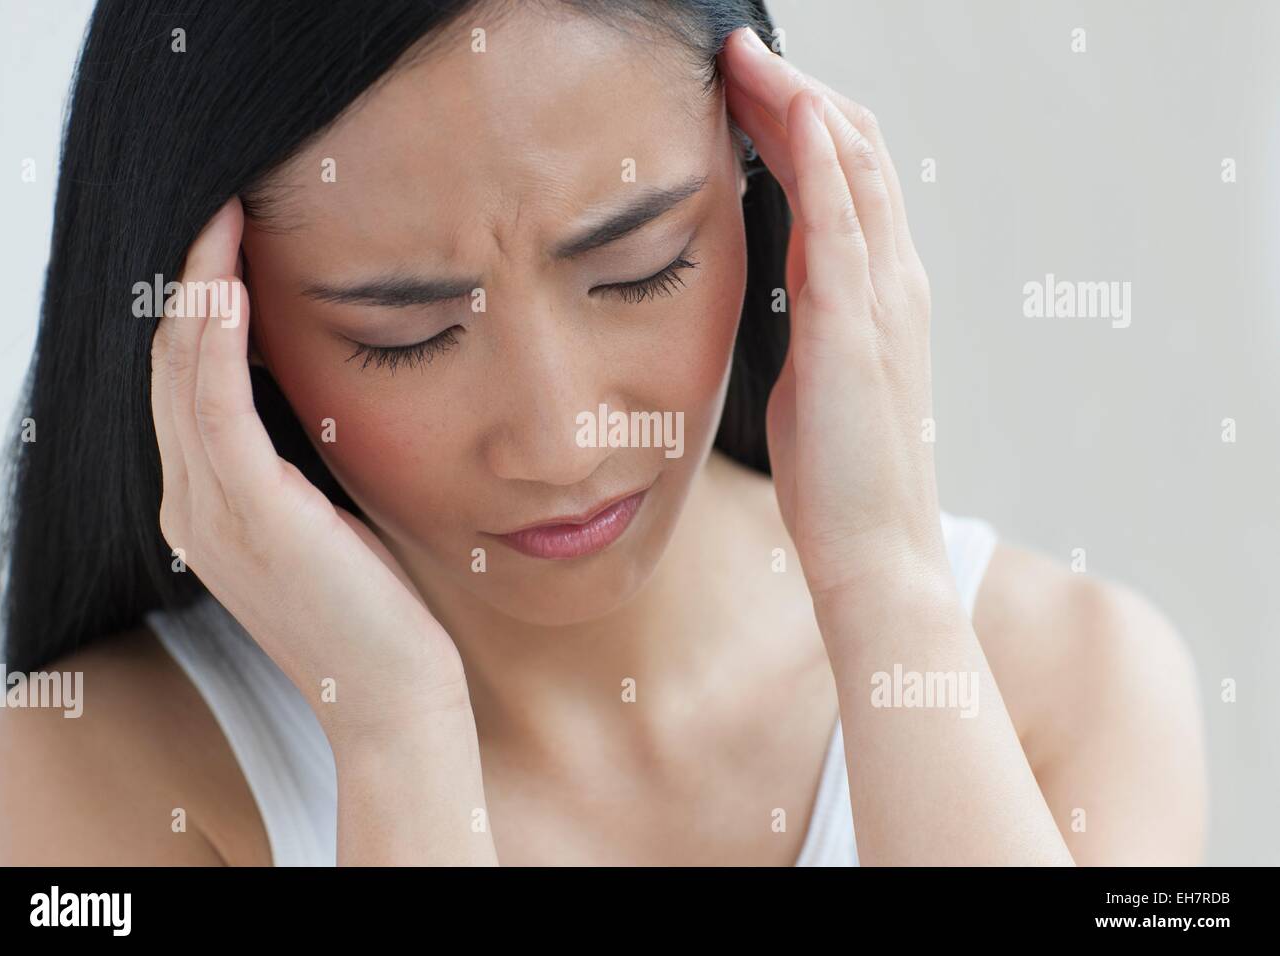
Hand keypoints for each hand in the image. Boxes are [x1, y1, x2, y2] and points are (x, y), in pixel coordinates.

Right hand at [149, 197, 469, 743]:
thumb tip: (328, 390)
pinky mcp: (250, 516)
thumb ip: (307, 462)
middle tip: (224, 202)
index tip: (234, 237)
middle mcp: (191, 507)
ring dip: (198, 284)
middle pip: (169, 365)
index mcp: (210, 508)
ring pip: (180, 372)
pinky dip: (215, 335)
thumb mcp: (333, 520)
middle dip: (192, 277)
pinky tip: (231, 278)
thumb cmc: (382, 609)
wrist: (396, 701)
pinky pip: (213, 404)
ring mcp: (210, 515)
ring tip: (224, 212)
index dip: (200, 306)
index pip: (188, 384)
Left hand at [720, 27, 954, 609]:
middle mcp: (892, 281)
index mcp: (876, 293)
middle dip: (794, 92)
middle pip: (854, 152)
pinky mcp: (856, 329)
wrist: (874, 551)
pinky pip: (844, 222)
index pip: (845, 178)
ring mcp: (882, 300)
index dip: (798, 123)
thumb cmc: (838, 475)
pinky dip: (821, 158)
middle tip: (734, 56)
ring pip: (853, 168)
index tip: (741, 90)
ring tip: (745, 60)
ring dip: (799, 101)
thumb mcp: (816, 375)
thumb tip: (781, 277)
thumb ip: (810, 316)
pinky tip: (791, 109)